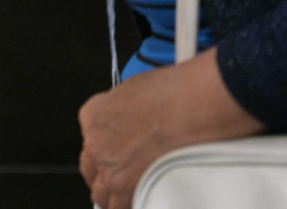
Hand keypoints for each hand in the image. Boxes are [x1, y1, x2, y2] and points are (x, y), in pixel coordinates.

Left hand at [78, 48, 263, 208]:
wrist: (196, 105)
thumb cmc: (175, 91)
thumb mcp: (136, 89)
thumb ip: (124, 110)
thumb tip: (133, 119)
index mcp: (93, 115)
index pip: (89, 138)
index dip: (105, 148)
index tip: (116, 152)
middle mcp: (95, 143)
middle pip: (91, 168)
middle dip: (104, 172)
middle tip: (122, 175)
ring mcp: (110, 169)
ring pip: (101, 193)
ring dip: (113, 194)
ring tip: (131, 193)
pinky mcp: (127, 189)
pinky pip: (120, 206)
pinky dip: (129, 204)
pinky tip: (141, 200)